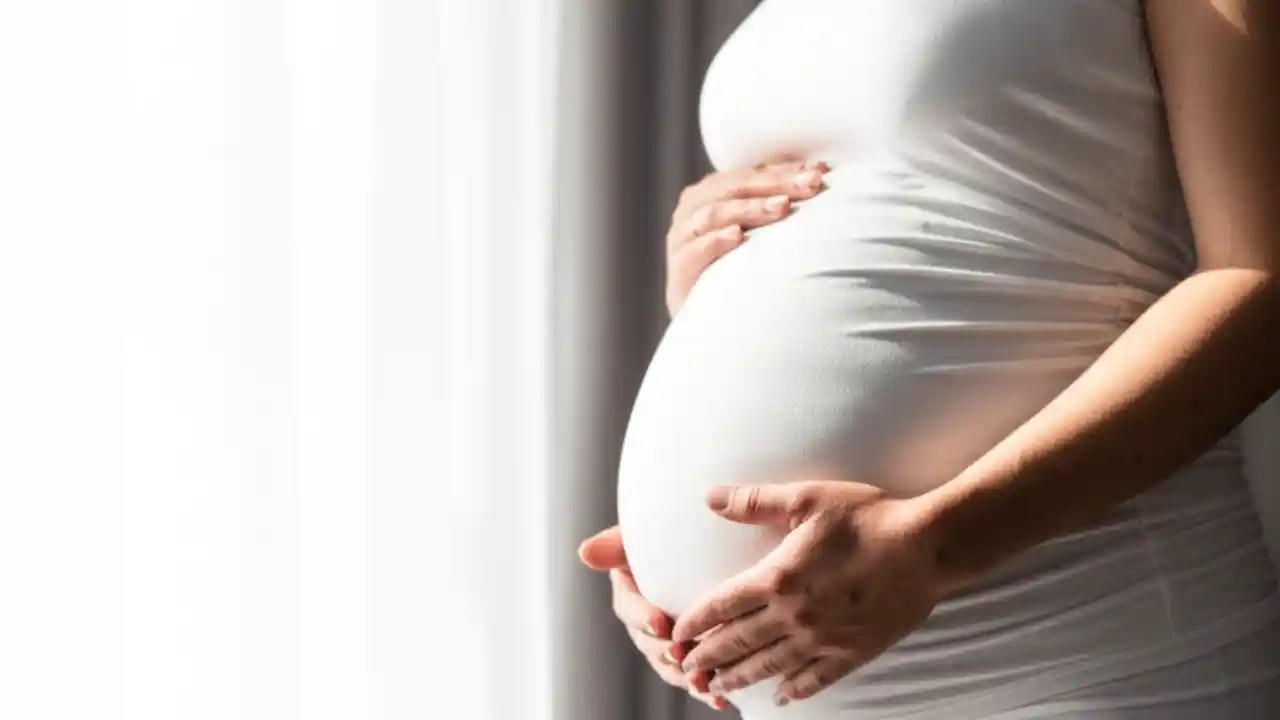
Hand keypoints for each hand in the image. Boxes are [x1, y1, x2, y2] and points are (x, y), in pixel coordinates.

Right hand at [577, 525, 728, 710]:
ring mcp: (668, 637)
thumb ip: (618, 543)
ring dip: (685, 678)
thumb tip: (584, 552)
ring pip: (671, 664)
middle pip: (649, 643)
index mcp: (631, 587)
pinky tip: (719, 700)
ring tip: (704, 686)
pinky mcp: (693, 650)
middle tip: (684, 656)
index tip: (661, 623)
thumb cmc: (675, 528)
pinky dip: (704, 688)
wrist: (712, 543)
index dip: (642, 616)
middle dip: (665, 654)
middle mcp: (646, 617)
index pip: (629, 605)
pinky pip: (695, 673)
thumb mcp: (646, 533)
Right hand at [666, 159, 829, 315]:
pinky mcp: (679, 269)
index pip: (750, 174)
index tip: (819, 171)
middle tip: (809, 184)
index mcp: (712, 192)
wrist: (706, 318)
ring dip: (749, 209)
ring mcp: (682, 238)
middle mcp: (693, 209)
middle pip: (733, 188)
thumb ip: (777, 199)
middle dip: (774, 184)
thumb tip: (820, 170)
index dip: (783, 170)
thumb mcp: (757, 229)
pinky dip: (715, 241)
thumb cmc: (736, 266)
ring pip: (713, 214)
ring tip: (782, 207)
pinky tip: (737, 237)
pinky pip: (694, 251)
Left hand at [671, 482, 942, 706]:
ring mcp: (824, 638)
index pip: (723, 606)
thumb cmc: (867, 517)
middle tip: (686, 669)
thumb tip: (710, 495)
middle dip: (709, 657)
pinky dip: (795, 690)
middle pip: (739, 642)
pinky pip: (816, 679)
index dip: (696, 622)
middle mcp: (795, 615)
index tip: (678, 634)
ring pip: (771, 666)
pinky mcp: (853, 651)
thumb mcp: (807, 499)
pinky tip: (782, 698)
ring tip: (719, 688)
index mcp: (778, 578)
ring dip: (740, 677)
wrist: (926, 547)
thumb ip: (755, 502)